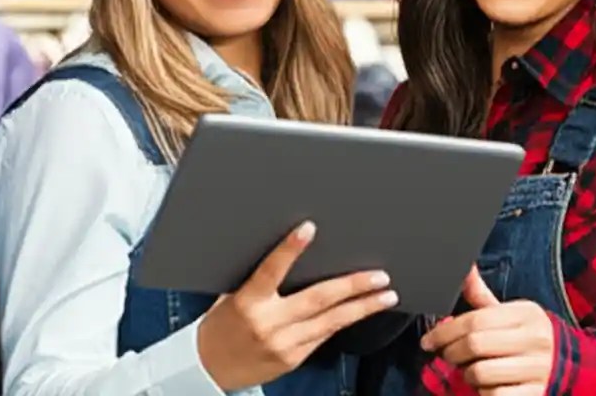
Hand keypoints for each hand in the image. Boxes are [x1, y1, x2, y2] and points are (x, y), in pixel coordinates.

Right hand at [197, 221, 398, 390]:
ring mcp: (284, 344)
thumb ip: (260, 279)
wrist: (210, 368)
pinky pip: (325, 335)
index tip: (309, 228)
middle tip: (379, 276)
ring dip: (362, 307)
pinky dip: (344, 321)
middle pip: (318, 300)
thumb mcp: (233, 295)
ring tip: (386, 295)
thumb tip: (291, 250)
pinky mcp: (294, 358)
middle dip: (352, 286)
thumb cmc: (222, 324)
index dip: (290, 248)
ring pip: (331, 322)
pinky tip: (362, 311)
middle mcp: (269, 323)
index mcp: (248, 302)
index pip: (271, 270)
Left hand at [420, 266, 553, 394]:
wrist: (572, 369)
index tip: (428, 340)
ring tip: (472, 369)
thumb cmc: (530, 339)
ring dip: (467, 374)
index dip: (444, 331)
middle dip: (451, 352)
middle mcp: (534, 340)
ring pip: (480, 373)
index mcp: (526, 315)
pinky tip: (489, 385)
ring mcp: (536, 369)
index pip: (475, 320)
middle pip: (474, 345)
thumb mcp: (512, 314)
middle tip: (447, 354)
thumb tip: (464, 271)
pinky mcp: (534, 394)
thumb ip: (483, 298)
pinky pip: (493, 394)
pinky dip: (484, 392)